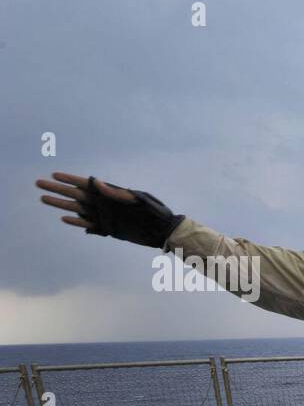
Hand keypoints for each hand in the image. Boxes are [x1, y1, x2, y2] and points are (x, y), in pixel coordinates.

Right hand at [36, 172, 183, 247]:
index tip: (53, 174)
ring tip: (43, 199)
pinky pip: (88, 225)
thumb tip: (96, 182)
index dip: (69, 179)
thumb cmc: (154, 211)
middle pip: (74, 195)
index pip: (85, 184)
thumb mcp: (138, 199)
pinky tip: (64, 218)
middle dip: (56, 189)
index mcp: (110, 193)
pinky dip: (76, 222)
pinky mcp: (107, 229)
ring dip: (60, 205)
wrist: (163, 231)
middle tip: (38, 184)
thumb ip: (117, 192)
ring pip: (77, 209)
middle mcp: (103, 203)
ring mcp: (104, 216)